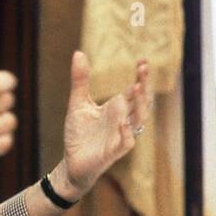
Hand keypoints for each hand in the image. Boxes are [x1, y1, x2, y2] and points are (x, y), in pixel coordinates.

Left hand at [58, 50, 150, 195]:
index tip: (142, 61)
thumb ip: (80, 80)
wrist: (71, 163)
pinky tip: (122, 121)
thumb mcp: (78, 103)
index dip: (141, 76)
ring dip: (139, 105)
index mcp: (117, 108)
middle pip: (141, 102)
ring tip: (136, 88)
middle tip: (143, 69)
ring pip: (138, 120)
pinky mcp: (114, 151)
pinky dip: (127, 131)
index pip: (134, 90)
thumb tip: (79, 52)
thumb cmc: (78, 134)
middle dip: (144, 86)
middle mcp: (123, 120)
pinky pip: (127, 141)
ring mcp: (120, 135)